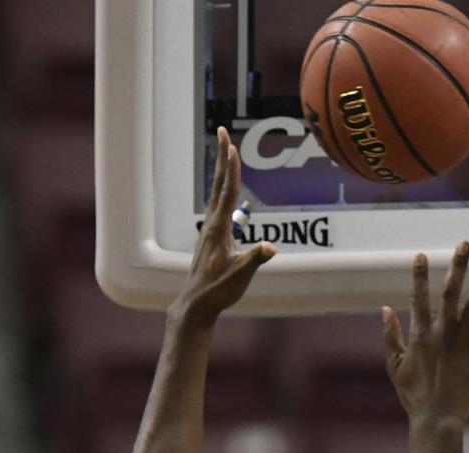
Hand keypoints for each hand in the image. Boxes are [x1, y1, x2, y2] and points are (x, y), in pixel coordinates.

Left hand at [174, 128, 276, 324]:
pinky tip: (229, 191)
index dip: (232, 168)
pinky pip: (219, 206)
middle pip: (220, 184)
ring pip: (217, 193)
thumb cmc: (218, 289)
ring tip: (226, 152)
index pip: (228, 191)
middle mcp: (211, 224)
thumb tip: (271, 248)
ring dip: (223, 171)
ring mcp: (210, 230)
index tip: (232, 146)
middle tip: (222, 132)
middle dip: (223, 158)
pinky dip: (224, 190)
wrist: (196, 304)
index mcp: (218, 228)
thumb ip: (256, 258)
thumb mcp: (241, 274)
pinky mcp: (211, 238)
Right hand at [381, 242, 468, 427]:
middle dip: (457, 266)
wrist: (435, 420)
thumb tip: (385, 309)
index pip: (418, 298)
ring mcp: (461, 345)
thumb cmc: (413, 395)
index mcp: (419, 335)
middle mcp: (441, 334)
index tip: (421, 255)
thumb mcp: (394, 365)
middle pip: (449, 293)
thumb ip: (389, 336)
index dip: (419, 276)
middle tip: (465, 243)